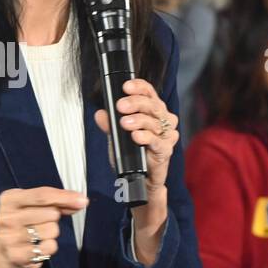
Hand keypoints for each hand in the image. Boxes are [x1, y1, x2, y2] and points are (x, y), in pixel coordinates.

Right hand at [0, 187, 88, 267]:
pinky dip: (50, 246)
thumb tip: (80, 201)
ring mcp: (10, 238)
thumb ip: (55, 201)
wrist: (1, 253)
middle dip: (54, 217)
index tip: (82, 200)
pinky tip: (38, 247)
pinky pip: (50, 246)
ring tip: (38, 235)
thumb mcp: (32, 206)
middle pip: (50, 212)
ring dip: (52, 233)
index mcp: (8, 199)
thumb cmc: (22, 224)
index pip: (42, 195)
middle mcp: (6, 218)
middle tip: (42, 222)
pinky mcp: (18, 256)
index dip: (65, 197)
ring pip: (52, 230)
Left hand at [94, 78, 178, 261]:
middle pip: (153, 104)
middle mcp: (163, 119)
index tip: (125, 87)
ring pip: (155, 121)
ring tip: (124, 123)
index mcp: (152, 111)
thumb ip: (109, 125)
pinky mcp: (166, 150)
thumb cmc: (132, 154)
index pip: (149, 92)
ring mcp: (167, 135)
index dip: (139, 87)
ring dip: (138, 120)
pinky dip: (145, 137)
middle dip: (135, 103)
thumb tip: (100, 114)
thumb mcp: (116, 137)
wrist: (140, 180)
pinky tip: (135, 136)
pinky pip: (157, 141)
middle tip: (120, 105)